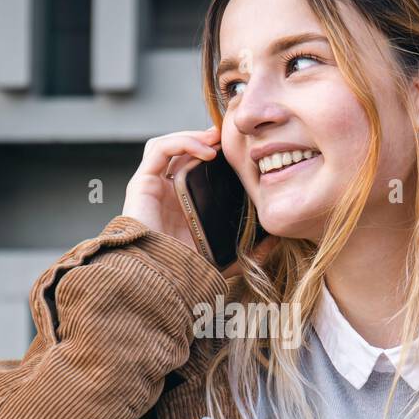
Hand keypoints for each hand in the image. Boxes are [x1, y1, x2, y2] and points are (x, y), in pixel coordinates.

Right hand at [122, 124, 275, 278]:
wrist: (160, 281)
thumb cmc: (185, 272)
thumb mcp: (227, 258)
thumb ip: (249, 251)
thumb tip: (276, 241)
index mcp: (181, 205)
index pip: (193, 169)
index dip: (213, 155)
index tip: (236, 152)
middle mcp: (164, 193)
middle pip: (181, 153)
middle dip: (205, 140)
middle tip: (228, 140)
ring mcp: (152, 187)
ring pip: (169, 145)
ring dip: (193, 137)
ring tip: (216, 141)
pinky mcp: (142, 183)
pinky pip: (160, 149)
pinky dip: (183, 142)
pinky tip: (206, 151)